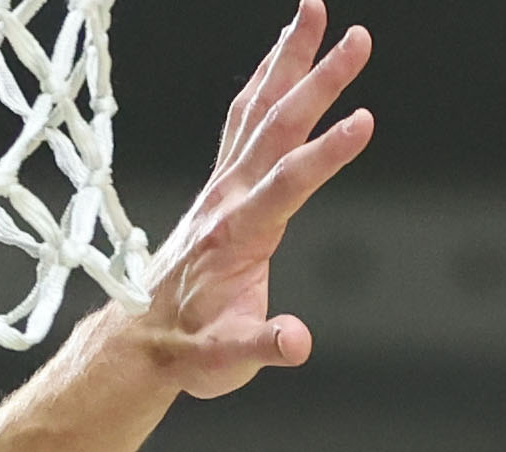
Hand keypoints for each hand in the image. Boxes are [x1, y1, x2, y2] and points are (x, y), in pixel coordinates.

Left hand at [129, 2, 373, 397]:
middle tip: (360, 38)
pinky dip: (264, 81)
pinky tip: (283, 55)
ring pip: (258, 108)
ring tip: (316, 10)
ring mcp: (221, 186)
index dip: (326, 154)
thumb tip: (297, 342)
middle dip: (319, 80)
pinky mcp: (220, 184)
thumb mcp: (225, 362)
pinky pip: (243, 120)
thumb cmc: (187, 352)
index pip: (287, 184)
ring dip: (288, 58)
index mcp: (237, 236)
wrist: (141, 342)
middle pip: (277, 128)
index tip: (364, 120)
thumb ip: (263, 346)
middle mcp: (227, 199)